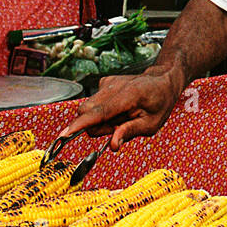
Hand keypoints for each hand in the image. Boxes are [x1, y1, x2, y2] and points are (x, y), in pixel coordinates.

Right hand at [58, 68, 181, 149]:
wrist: (162, 80)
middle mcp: (113, 86)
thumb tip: (113, 145)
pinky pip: (94, 103)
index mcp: (128, 96)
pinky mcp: (104, 83)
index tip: (64, 135)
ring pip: (88, 108)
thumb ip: (130, 132)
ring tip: (121, 118)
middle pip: (86, 112)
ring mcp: (107, 83)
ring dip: (100, 120)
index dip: (80, 125)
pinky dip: (102, 111)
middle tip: (117, 129)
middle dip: (96, 127)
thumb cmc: (160, 102)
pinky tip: (118, 110)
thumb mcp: (152, 124)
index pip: (98, 113)